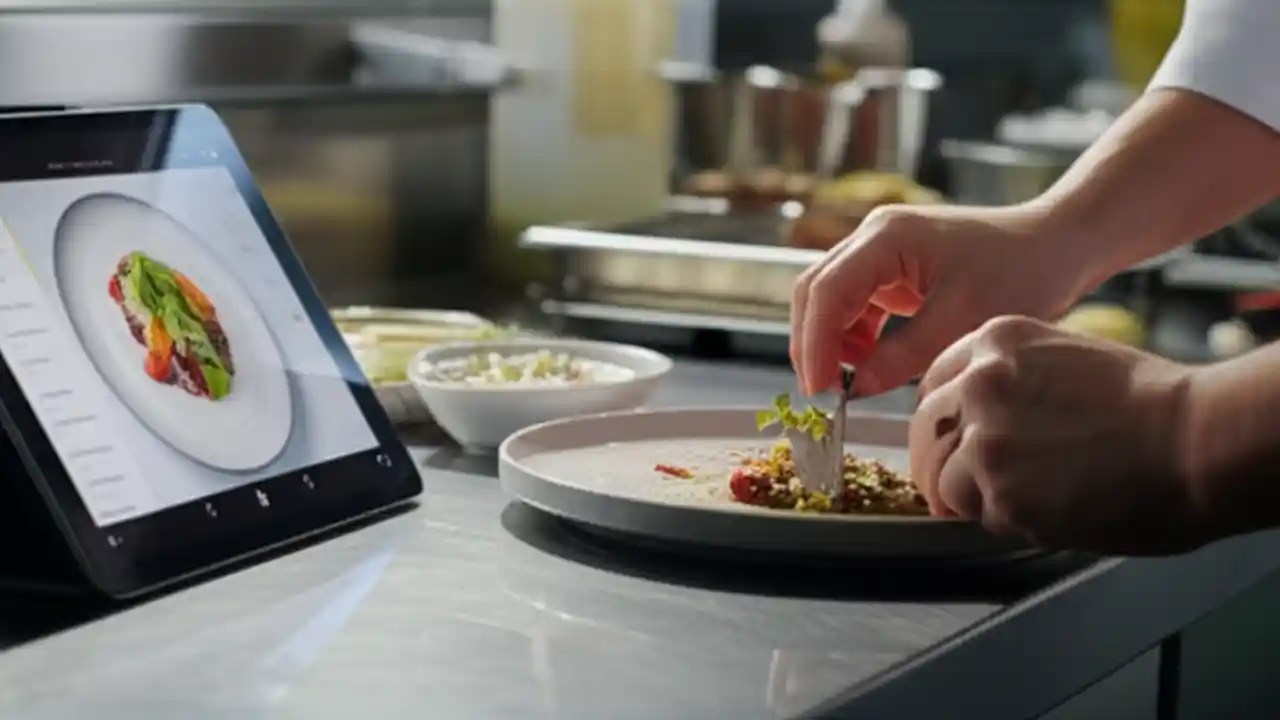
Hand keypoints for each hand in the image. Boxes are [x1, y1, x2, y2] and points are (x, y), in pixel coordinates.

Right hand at [790, 204, 1092, 396]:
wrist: (1057, 245)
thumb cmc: (1021, 272)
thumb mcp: (962, 322)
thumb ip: (902, 357)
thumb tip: (854, 389)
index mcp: (887, 236)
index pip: (827, 291)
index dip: (815, 343)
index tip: (818, 389)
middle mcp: (874, 236)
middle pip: (815, 291)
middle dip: (813, 344)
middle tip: (821, 395)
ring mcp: (880, 250)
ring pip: (829, 299)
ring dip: (831, 342)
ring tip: (848, 382)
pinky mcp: (891, 268)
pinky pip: (854, 304)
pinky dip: (853, 337)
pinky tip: (868, 364)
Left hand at [910, 316, 1202, 554]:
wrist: (1197, 440)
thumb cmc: (1155, 405)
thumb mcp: (1068, 359)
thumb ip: (1014, 382)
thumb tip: (983, 419)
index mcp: (996, 342)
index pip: (935, 381)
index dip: (941, 417)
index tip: (945, 436)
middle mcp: (980, 384)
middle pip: (925, 429)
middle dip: (936, 461)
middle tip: (950, 485)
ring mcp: (985, 440)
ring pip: (944, 480)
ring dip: (971, 497)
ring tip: (1016, 501)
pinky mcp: (1001, 493)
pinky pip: (982, 517)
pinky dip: (1006, 522)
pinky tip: (1047, 511)